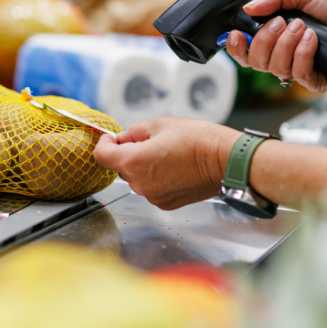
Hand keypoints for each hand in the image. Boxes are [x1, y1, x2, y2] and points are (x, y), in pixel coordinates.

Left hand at [93, 117, 240, 209]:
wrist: (225, 161)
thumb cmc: (198, 140)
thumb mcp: (161, 124)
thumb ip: (134, 132)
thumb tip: (123, 138)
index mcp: (133, 161)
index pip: (101, 156)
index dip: (105, 143)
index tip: (112, 138)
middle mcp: (139, 184)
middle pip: (121, 167)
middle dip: (129, 153)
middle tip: (150, 141)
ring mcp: (152, 196)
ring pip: (137, 178)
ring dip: (144, 166)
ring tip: (168, 154)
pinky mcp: (166, 203)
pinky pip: (152, 188)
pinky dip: (157, 178)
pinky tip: (175, 168)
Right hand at [226, 0, 326, 92]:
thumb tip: (248, 8)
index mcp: (277, 36)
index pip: (246, 49)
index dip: (236, 46)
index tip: (235, 34)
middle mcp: (285, 55)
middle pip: (255, 61)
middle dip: (264, 40)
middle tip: (281, 23)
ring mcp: (299, 69)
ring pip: (274, 68)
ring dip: (286, 44)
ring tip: (304, 28)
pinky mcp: (316, 81)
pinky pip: (297, 74)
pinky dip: (302, 54)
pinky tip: (314, 40)